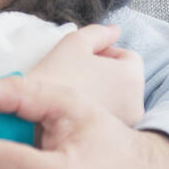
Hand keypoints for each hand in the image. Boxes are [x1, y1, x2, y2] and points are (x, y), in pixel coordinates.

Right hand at [26, 23, 143, 126]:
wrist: (31, 121)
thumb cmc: (55, 77)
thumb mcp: (74, 43)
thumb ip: (99, 33)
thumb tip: (114, 30)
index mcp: (131, 77)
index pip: (128, 56)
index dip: (105, 52)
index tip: (82, 58)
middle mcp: (136, 103)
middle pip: (124, 79)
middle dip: (104, 73)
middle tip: (76, 73)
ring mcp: (125, 124)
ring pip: (117, 99)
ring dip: (101, 91)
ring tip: (73, 91)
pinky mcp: (111, 139)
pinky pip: (109, 117)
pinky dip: (96, 109)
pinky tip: (73, 108)